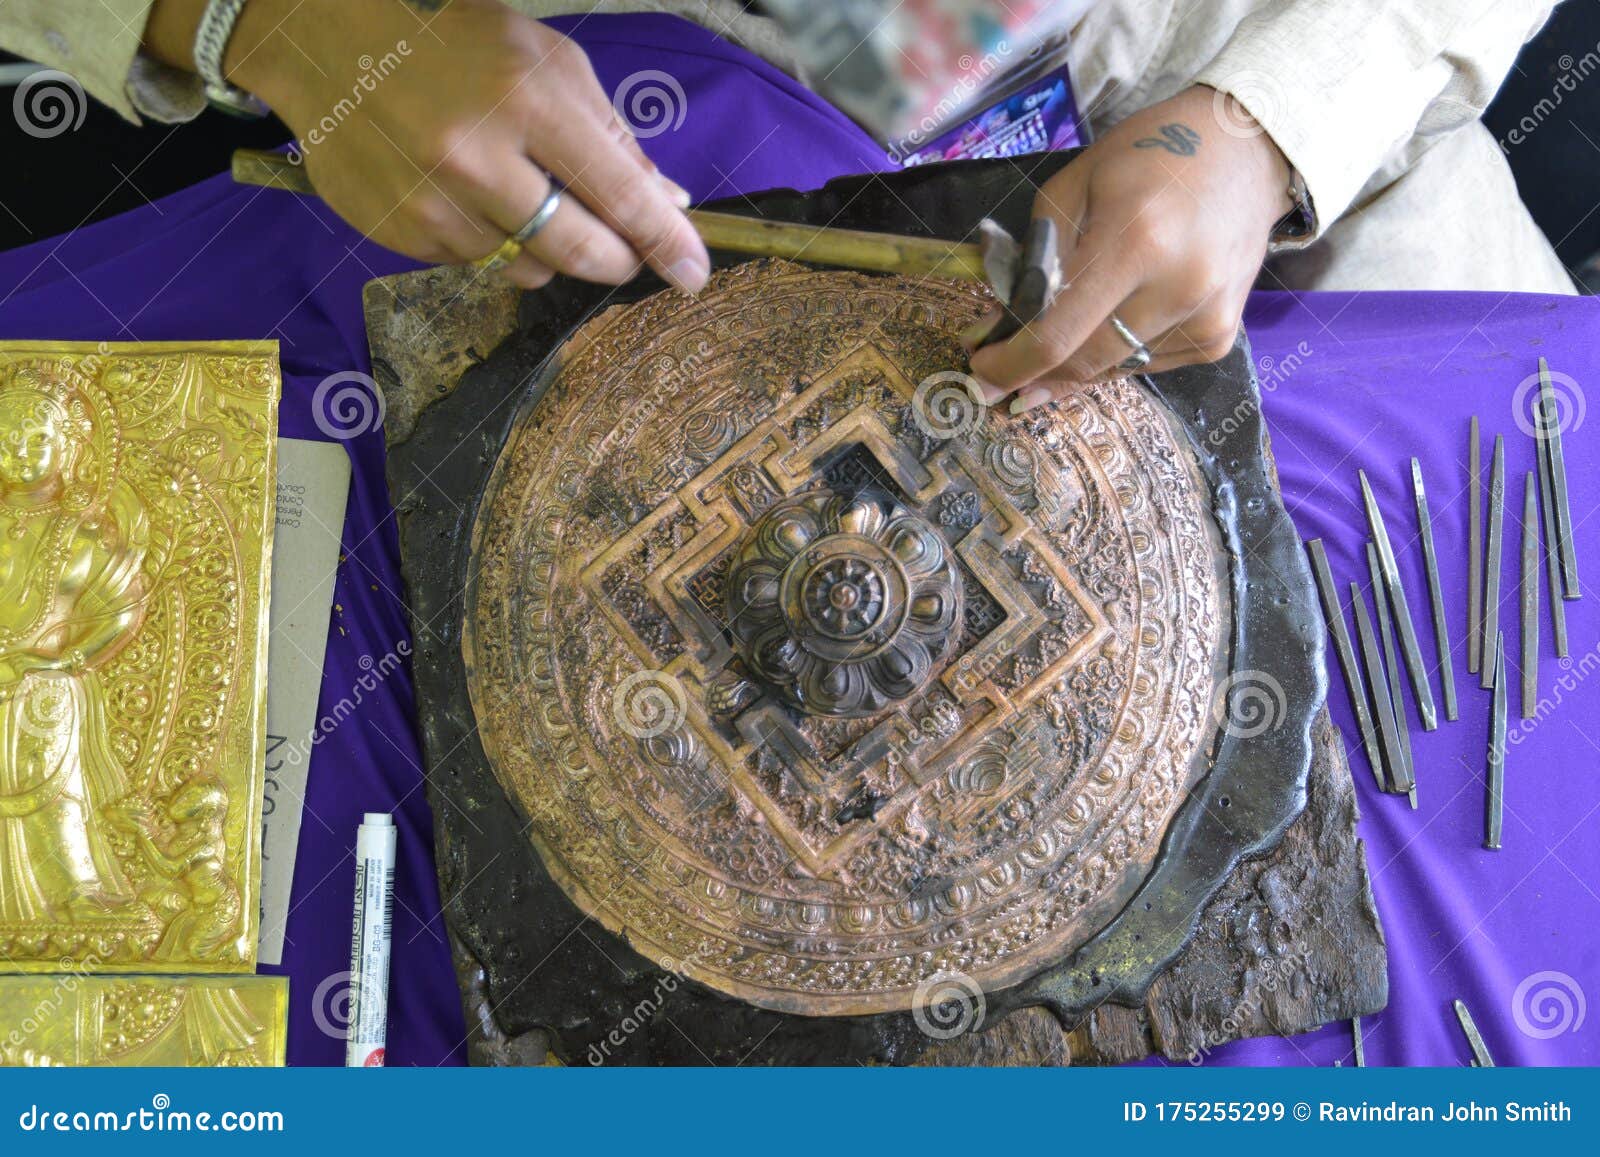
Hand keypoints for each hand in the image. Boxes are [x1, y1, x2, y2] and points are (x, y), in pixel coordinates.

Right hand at [146, 0, 708, 291]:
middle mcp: (476, 158)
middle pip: (578, 251)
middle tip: (626, 252)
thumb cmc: (451, 37)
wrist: (322, 36)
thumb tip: (666, 203)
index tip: (694, 272)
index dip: (667, 243)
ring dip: (544, 247)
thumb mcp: (546, 60)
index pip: (620, 195)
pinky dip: (490, 241)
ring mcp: (430, 202)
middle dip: (617, 260)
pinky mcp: (396, 232)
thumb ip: (610, 137)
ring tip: (518, 190)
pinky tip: (464, 192)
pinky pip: (472, 264)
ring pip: (526, 266)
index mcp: (527, 98)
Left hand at [968, 85, 1292, 411]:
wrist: (1247, 151)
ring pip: (1113, 369)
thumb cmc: (1150, 156)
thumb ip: (1036, 257)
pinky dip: (1117, 349)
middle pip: (1084, 363)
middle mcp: (1178, 286)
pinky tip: (1119, 312)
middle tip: (1001, 366)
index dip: (1010, 365)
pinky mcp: (1219, 337)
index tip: (980, 372)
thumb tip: (1003, 326)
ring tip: (1061, 328)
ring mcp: (1205, 317)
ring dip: (1075, 360)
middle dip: (1034, 372)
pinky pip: (1146, 363)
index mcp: (1135, 239)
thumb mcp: (1075, 185)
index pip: (1057, 334)